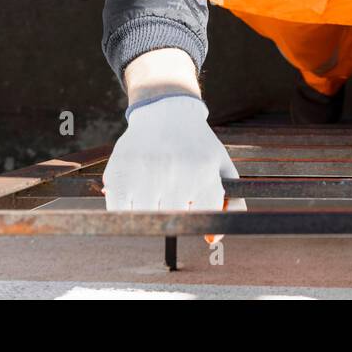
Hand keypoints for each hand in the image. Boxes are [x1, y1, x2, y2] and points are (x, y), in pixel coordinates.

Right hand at [102, 94, 245, 240]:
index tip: (192, 206)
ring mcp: (146, 174)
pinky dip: (125, 210)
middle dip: (173, 212)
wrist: (166, 110)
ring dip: (150, 211)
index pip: (203, 218)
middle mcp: (176, 174)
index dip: (197, 215)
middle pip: (173, 220)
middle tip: (172, 192)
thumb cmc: (198, 146)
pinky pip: (120, 212)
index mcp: (205, 173)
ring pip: (146, 219)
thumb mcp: (223, 166)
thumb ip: (231, 203)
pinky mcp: (120, 174)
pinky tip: (135, 192)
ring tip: (155, 189)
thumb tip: (211, 240)